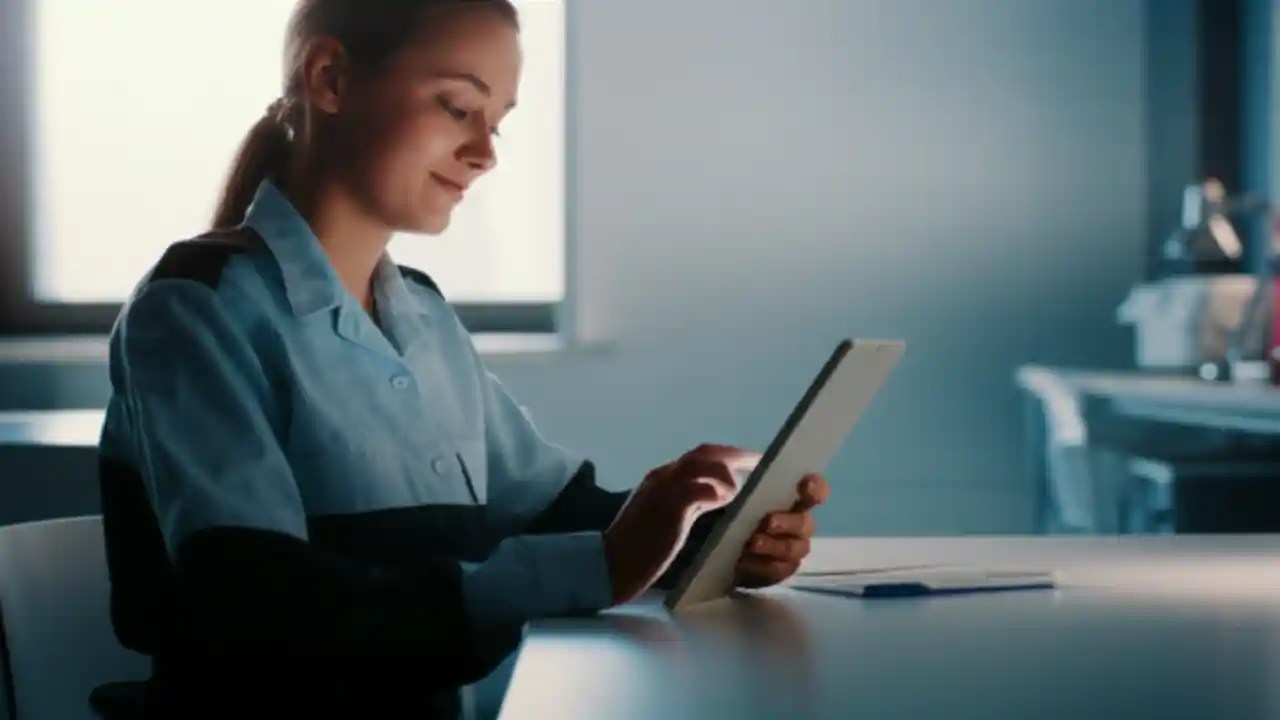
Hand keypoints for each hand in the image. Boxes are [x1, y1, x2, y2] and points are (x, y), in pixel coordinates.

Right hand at [603, 444, 758, 605]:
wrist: (608, 565)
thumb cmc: (634, 551)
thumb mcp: (660, 519)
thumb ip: (683, 506)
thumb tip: (711, 500)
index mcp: (659, 478)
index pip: (697, 457)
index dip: (723, 456)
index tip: (744, 460)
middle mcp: (663, 476)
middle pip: (706, 452)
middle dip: (735, 454)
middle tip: (759, 460)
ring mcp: (666, 489)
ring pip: (706, 464)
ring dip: (728, 475)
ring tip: (740, 492)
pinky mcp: (671, 507)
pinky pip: (703, 488)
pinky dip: (719, 492)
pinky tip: (727, 503)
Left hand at [735, 474, 829, 587]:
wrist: (719, 544)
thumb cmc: (730, 510)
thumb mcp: (728, 490)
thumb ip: (726, 478)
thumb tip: (724, 480)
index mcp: (793, 499)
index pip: (817, 490)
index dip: (816, 487)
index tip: (805, 486)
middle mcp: (799, 524)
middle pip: (804, 523)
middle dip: (788, 522)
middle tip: (769, 522)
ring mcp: (793, 549)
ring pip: (793, 549)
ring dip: (774, 546)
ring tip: (753, 544)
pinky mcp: (780, 571)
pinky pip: (778, 570)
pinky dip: (761, 566)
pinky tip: (744, 562)